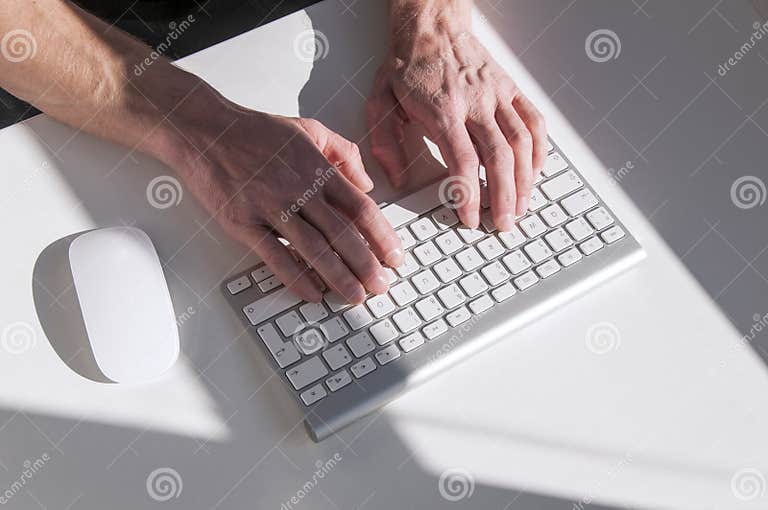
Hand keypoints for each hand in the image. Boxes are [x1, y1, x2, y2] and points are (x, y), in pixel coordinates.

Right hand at [166, 92, 402, 303]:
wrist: (205, 131)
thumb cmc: (255, 132)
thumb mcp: (308, 129)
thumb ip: (343, 152)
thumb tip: (367, 183)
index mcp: (317, 169)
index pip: (360, 208)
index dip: (382, 236)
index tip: (395, 257)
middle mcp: (299, 189)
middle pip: (342, 234)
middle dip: (366, 265)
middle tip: (381, 286)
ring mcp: (270, 207)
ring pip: (313, 249)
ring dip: (338, 277)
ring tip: (355, 297)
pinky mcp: (243, 223)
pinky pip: (273, 256)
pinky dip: (294, 277)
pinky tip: (312, 293)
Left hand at [367, 0, 547, 230]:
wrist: (432, 27)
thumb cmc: (408, 66)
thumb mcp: (381, 102)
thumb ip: (385, 143)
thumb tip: (395, 178)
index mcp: (443, 110)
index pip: (463, 161)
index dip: (469, 195)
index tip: (469, 217)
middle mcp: (475, 103)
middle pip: (499, 158)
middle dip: (504, 197)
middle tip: (503, 223)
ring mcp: (497, 95)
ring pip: (521, 143)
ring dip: (525, 180)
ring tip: (521, 206)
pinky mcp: (510, 89)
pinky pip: (534, 120)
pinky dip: (539, 149)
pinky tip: (535, 171)